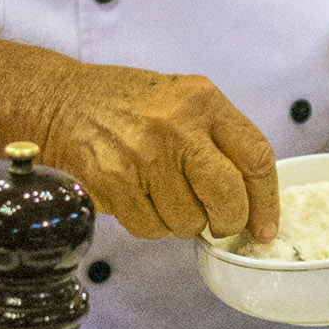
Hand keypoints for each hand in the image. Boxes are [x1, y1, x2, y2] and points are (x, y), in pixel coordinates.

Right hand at [43, 63, 278, 243]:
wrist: (60, 101)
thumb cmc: (126, 104)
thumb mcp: (182, 99)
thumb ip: (218, 138)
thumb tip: (252, 200)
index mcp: (203, 101)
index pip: (256, 157)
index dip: (267, 201)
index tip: (265, 226)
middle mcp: (176, 127)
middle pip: (228, 197)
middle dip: (228, 222)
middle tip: (219, 223)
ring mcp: (143, 156)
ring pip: (188, 221)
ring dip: (183, 222)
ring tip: (164, 195)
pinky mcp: (114, 183)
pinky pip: (151, 228)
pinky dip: (151, 224)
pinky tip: (138, 197)